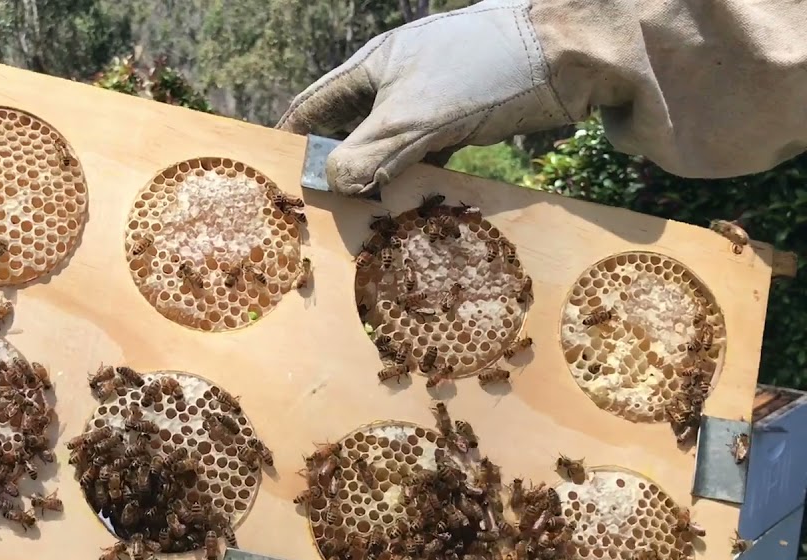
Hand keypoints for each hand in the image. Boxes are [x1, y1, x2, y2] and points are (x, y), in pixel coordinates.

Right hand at [277, 0, 577, 196]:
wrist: (566, 54)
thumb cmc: (479, 73)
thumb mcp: (411, 120)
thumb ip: (365, 155)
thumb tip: (331, 185)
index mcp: (372, 67)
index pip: (315, 105)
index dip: (294, 139)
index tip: (279, 176)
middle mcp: (396, 81)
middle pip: (351, 129)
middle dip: (338, 168)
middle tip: (324, 211)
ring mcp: (432, 100)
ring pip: (391, 146)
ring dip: (380, 179)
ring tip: (365, 219)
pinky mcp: (464, 118)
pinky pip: (427, 154)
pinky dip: (418, 178)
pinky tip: (414, 207)